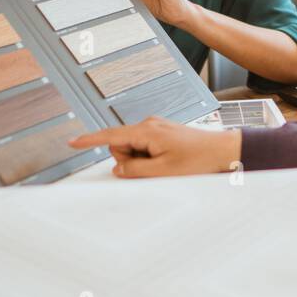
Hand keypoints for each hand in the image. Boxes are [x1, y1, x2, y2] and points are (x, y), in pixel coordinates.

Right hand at [69, 116, 241, 178]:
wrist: (224, 151)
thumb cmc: (199, 159)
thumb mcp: (163, 172)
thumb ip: (135, 171)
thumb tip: (119, 169)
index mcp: (146, 131)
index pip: (110, 136)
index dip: (89, 140)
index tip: (72, 142)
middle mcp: (149, 124)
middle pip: (121, 145)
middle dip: (129, 160)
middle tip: (153, 168)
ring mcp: (156, 128)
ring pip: (134, 148)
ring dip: (142, 160)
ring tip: (165, 164)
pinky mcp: (163, 133)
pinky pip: (146, 147)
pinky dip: (150, 157)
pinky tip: (168, 161)